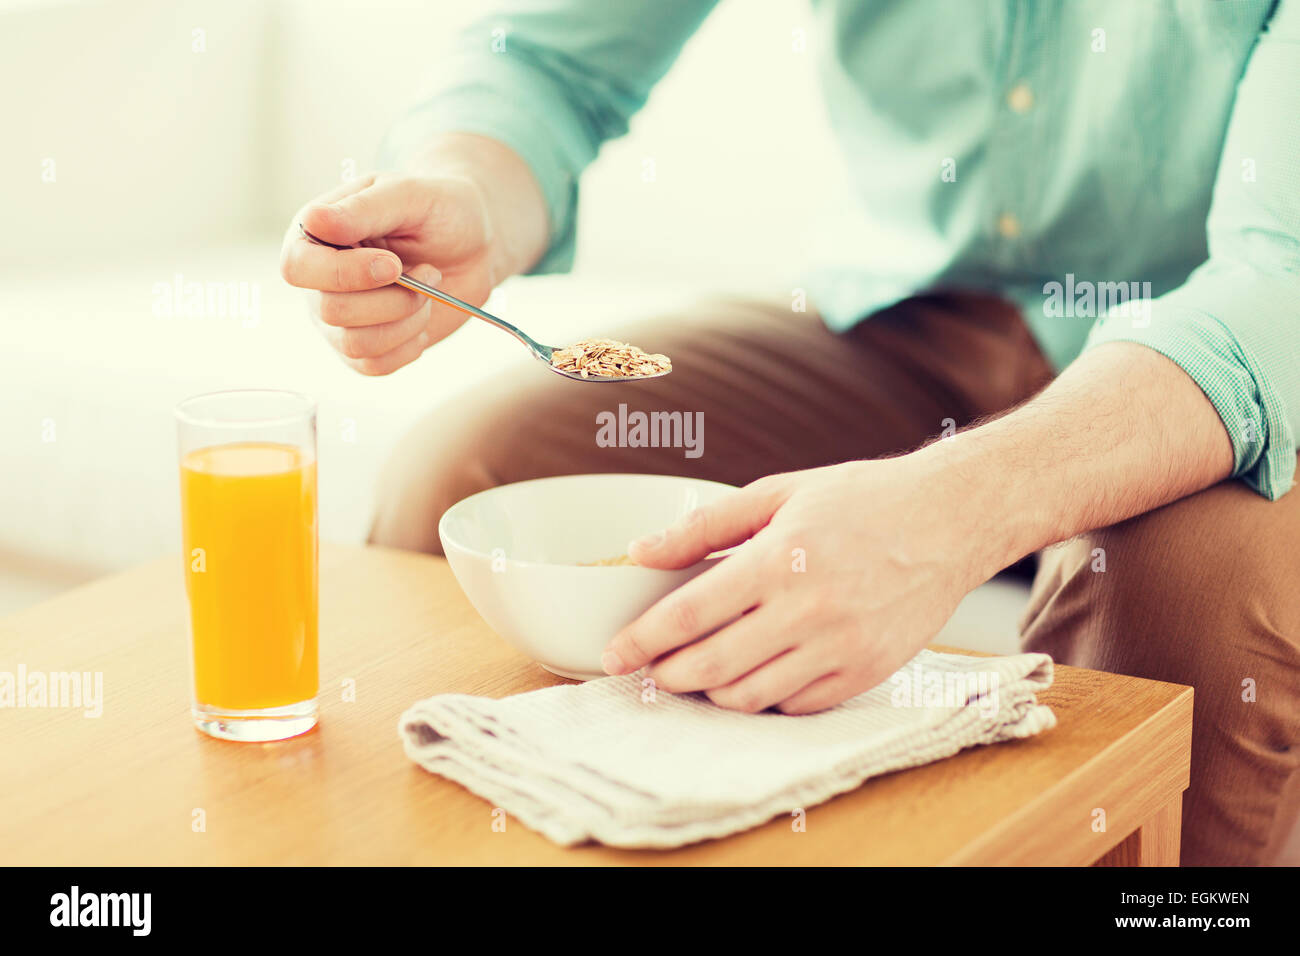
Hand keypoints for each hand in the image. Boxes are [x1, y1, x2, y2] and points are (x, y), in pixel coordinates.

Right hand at [279, 170, 499, 374]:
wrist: (475, 245)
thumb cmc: (440, 211)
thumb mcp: (409, 195)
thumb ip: (363, 210)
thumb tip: (315, 221)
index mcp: (315, 234)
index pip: (297, 267)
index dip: (345, 273)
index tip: (394, 264)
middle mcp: (318, 279)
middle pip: (332, 311)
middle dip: (394, 298)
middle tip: (429, 272)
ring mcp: (338, 319)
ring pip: (356, 344)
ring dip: (407, 320)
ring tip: (428, 291)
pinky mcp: (364, 348)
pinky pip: (375, 366)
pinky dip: (409, 345)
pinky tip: (422, 316)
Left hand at [602, 456, 996, 713]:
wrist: (949, 520)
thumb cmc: (859, 500)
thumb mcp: (777, 493)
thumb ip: (704, 527)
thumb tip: (641, 552)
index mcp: (778, 559)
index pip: (688, 615)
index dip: (641, 640)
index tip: (615, 654)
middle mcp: (808, 610)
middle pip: (711, 666)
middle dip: (668, 675)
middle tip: (651, 669)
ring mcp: (840, 648)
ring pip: (750, 697)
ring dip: (711, 693)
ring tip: (696, 674)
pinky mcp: (866, 673)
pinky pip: (795, 706)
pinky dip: (763, 699)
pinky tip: (751, 676)